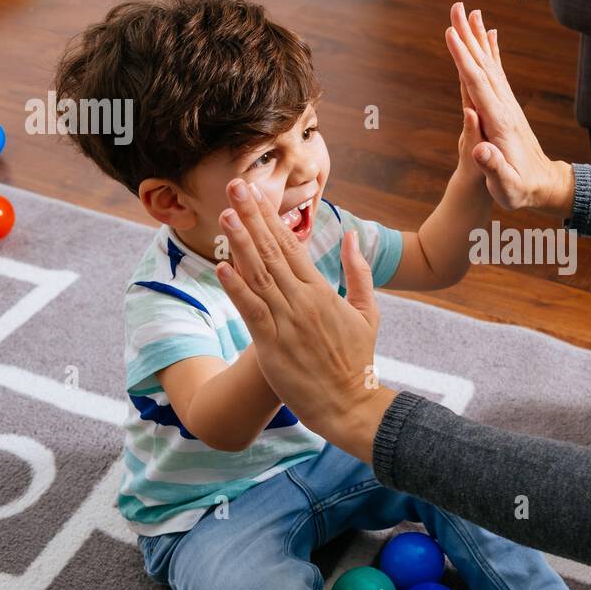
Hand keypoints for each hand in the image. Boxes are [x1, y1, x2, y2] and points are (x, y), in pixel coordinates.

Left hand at [211, 177, 397, 459]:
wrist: (350, 403)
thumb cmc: (358, 360)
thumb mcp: (368, 312)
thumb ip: (359, 272)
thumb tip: (352, 237)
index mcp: (323, 290)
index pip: (292, 245)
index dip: (270, 218)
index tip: (255, 195)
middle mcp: (303, 300)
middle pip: (271, 251)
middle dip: (251, 217)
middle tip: (234, 186)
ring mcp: (288, 321)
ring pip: (259, 275)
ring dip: (239, 243)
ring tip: (224, 214)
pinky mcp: (273, 345)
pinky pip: (252, 311)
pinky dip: (237, 288)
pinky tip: (222, 266)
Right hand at [444, 2, 574, 218]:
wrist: (546, 185)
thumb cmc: (521, 190)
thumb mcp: (506, 186)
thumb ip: (493, 168)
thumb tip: (478, 150)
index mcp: (499, 122)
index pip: (477, 84)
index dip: (463, 58)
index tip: (451, 33)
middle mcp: (505, 107)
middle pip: (483, 65)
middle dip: (468, 36)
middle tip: (456, 6)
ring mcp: (508, 104)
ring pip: (490, 64)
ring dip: (478, 37)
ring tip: (470, 12)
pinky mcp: (508, 106)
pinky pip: (497, 73)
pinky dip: (491, 52)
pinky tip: (489, 37)